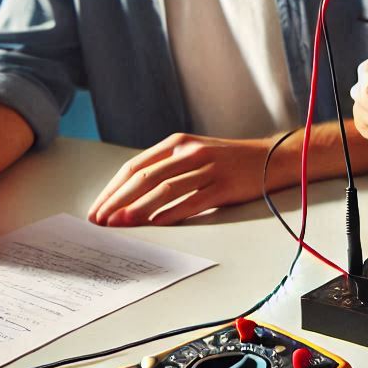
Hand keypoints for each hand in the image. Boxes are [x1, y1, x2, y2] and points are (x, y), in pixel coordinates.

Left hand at [88, 133, 272, 226]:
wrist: (270, 158)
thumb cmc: (227, 160)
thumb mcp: (193, 152)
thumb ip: (165, 166)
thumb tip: (130, 194)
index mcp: (177, 142)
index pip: (135, 166)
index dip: (113, 188)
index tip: (98, 208)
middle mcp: (190, 152)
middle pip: (144, 178)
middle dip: (118, 201)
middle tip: (100, 220)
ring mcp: (207, 169)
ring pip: (164, 190)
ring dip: (138, 209)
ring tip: (120, 224)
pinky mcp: (222, 187)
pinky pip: (192, 202)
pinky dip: (171, 213)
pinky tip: (155, 224)